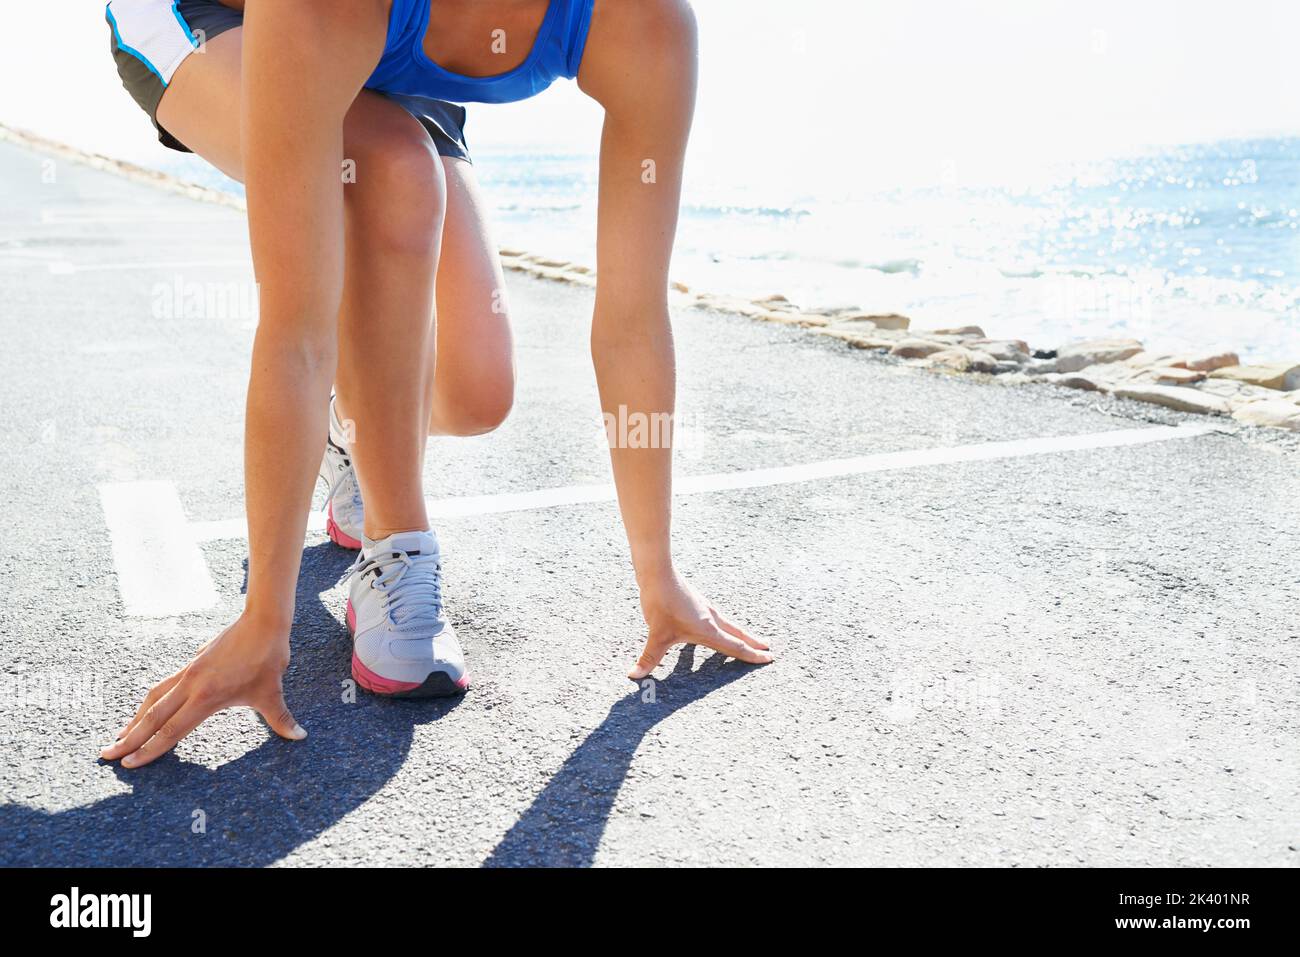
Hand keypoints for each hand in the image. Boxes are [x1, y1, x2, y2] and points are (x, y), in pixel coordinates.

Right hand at [100, 614, 303, 768]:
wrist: (263, 621)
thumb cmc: (268, 658)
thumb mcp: (273, 693)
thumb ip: (282, 719)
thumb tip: (300, 736)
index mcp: (207, 697)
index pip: (172, 730)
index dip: (150, 749)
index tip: (130, 764)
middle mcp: (191, 685)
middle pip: (152, 717)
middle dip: (129, 738)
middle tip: (106, 754)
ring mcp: (188, 673)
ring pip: (153, 699)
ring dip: (135, 719)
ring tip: (120, 736)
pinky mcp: (191, 664)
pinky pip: (163, 686)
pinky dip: (150, 701)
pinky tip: (146, 710)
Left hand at [629, 570, 772, 679]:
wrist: (658, 573)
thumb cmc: (661, 603)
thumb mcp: (656, 635)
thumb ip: (649, 658)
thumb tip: (634, 675)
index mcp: (708, 629)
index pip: (735, 646)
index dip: (752, 655)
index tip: (768, 658)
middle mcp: (711, 619)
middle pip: (737, 634)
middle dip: (752, 643)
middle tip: (768, 649)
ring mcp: (705, 609)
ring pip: (727, 625)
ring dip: (738, 634)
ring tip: (746, 640)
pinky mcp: (696, 603)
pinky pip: (714, 619)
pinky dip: (720, 627)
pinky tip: (710, 628)